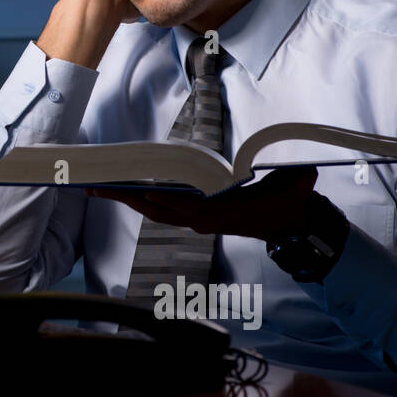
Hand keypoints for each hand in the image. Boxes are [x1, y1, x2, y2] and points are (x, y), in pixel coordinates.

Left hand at [85, 166, 320, 242]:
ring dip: (126, 198)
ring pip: (153, 210)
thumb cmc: (288, 201)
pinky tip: (126, 187)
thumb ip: (296, 182)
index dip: (149, 197)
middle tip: (91, 186)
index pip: (177, 205)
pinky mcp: (195, 216)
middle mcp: (200, 219)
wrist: (289, 221)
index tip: (124, 189)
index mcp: (218, 213)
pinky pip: (161, 208)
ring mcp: (195, 219)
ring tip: (99, 186)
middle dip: (121, 197)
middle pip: (152, 208)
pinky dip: (141, 198)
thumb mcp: (294, 188)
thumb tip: (305, 175)